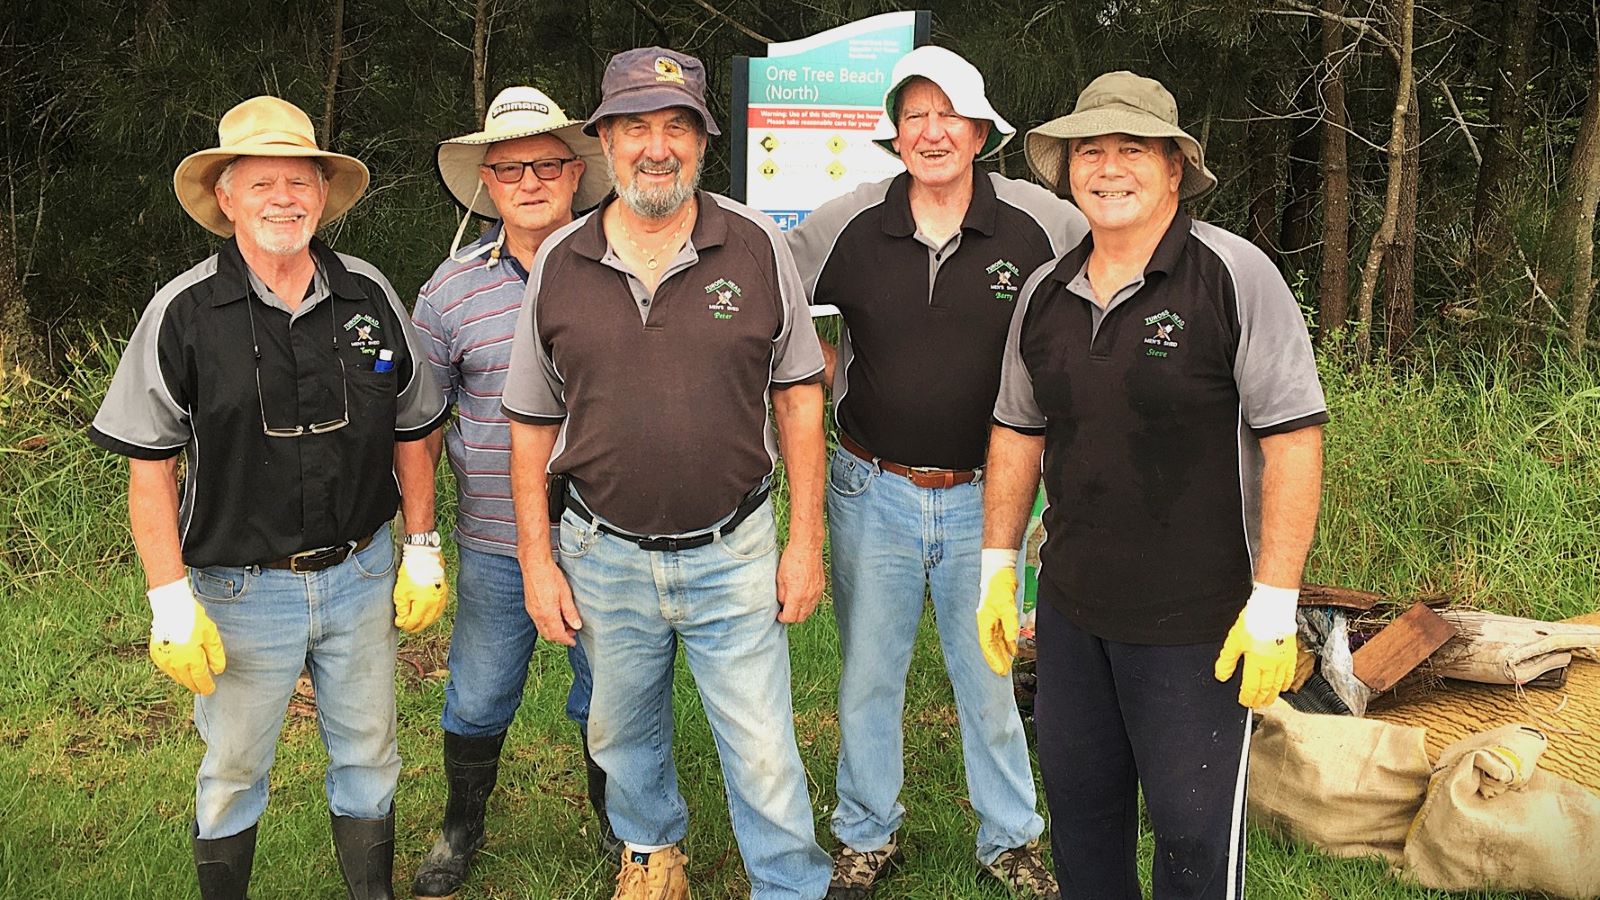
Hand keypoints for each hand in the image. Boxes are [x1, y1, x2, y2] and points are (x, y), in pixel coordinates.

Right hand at [148, 579, 226, 694]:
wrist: (171, 607)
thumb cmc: (193, 619)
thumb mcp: (210, 635)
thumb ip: (215, 654)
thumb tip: (217, 670)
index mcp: (191, 659)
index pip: (200, 679)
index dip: (206, 686)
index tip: (210, 690)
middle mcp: (176, 663)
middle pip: (188, 681)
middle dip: (196, 685)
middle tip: (202, 687)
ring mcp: (164, 659)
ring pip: (176, 677)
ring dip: (185, 680)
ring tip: (193, 680)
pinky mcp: (156, 654)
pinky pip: (167, 669)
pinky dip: (175, 671)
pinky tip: (181, 669)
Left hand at [393, 542, 448, 631]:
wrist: (423, 556)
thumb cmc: (411, 572)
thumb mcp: (400, 592)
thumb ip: (402, 609)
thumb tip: (402, 620)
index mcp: (424, 603)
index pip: (414, 622)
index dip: (405, 625)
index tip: (399, 623)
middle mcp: (435, 603)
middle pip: (425, 622)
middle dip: (415, 626)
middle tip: (406, 626)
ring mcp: (442, 598)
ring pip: (434, 617)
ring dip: (425, 622)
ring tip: (416, 622)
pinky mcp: (445, 592)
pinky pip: (440, 609)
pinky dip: (433, 614)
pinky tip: (427, 614)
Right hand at [524, 556, 580, 645]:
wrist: (534, 564)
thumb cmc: (550, 576)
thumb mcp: (565, 594)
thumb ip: (570, 612)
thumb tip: (577, 626)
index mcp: (547, 614)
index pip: (557, 635)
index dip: (566, 640)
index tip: (573, 642)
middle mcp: (537, 616)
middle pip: (548, 635)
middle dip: (560, 637)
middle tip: (572, 632)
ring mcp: (532, 611)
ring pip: (542, 629)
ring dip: (553, 631)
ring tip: (565, 623)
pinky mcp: (529, 606)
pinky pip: (538, 622)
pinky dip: (547, 624)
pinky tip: (555, 616)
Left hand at [776, 540, 822, 623]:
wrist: (807, 547)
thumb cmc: (792, 560)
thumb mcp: (780, 578)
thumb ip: (781, 594)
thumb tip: (782, 603)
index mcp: (797, 596)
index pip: (790, 617)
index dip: (783, 618)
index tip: (779, 614)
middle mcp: (809, 597)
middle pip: (801, 618)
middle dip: (792, 617)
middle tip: (785, 611)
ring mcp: (816, 593)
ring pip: (809, 611)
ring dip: (801, 612)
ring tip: (793, 604)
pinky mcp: (821, 587)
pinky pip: (814, 602)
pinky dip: (808, 604)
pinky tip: (801, 597)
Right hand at [976, 548, 1019, 675]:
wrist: (1000, 570)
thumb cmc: (999, 586)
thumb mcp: (1006, 606)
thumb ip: (1010, 624)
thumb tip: (1012, 642)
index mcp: (984, 620)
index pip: (987, 645)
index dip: (993, 659)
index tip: (1000, 671)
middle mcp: (987, 621)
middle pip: (991, 645)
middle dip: (997, 659)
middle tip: (1004, 672)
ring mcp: (992, 618)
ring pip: (996, 640)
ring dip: (1002, 652)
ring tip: (1008, 664)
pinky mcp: (999, 614)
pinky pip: (1001, 633)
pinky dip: (1006, 642)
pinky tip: (1011, 648)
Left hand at [1213, 582, 1299, 707]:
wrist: (1273, 607)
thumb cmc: (1253, 621)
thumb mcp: (1233, 641)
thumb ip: (1227, 661)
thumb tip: (1221, 676)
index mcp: (1256, 662)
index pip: (1251, 687)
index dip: (1247, 697)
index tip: (1244, 702)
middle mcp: (1271, 664)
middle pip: (1266, 689)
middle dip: (1260, 699)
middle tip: (1256, 705)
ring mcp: (1282, 660)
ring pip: (1278, 684)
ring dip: (1272, 694)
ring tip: (1268, 700)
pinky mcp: (1290, 653)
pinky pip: (1289, 673)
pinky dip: (1285, 683)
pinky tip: (1283, 686)